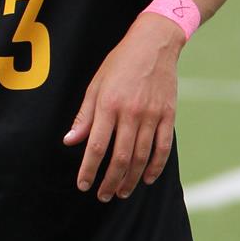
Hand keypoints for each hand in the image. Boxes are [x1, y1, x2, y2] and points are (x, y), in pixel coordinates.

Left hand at [63, 15, 182, 201]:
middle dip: (110, 181)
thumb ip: (84, 115)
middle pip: (120, 157)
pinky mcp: (168, 116)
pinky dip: (155, 167)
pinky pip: (163, 148)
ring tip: (121, 192)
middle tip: (103, 196)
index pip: (97, 146)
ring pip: (142, 157)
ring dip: (131, 179)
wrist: (154, 44)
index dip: (89, 169)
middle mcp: (131, 113)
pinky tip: (147, 179)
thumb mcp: (96, 85)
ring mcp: (152, 115)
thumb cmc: (119, 63)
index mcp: (108, 105)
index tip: (83, 185)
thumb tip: (70, 141)